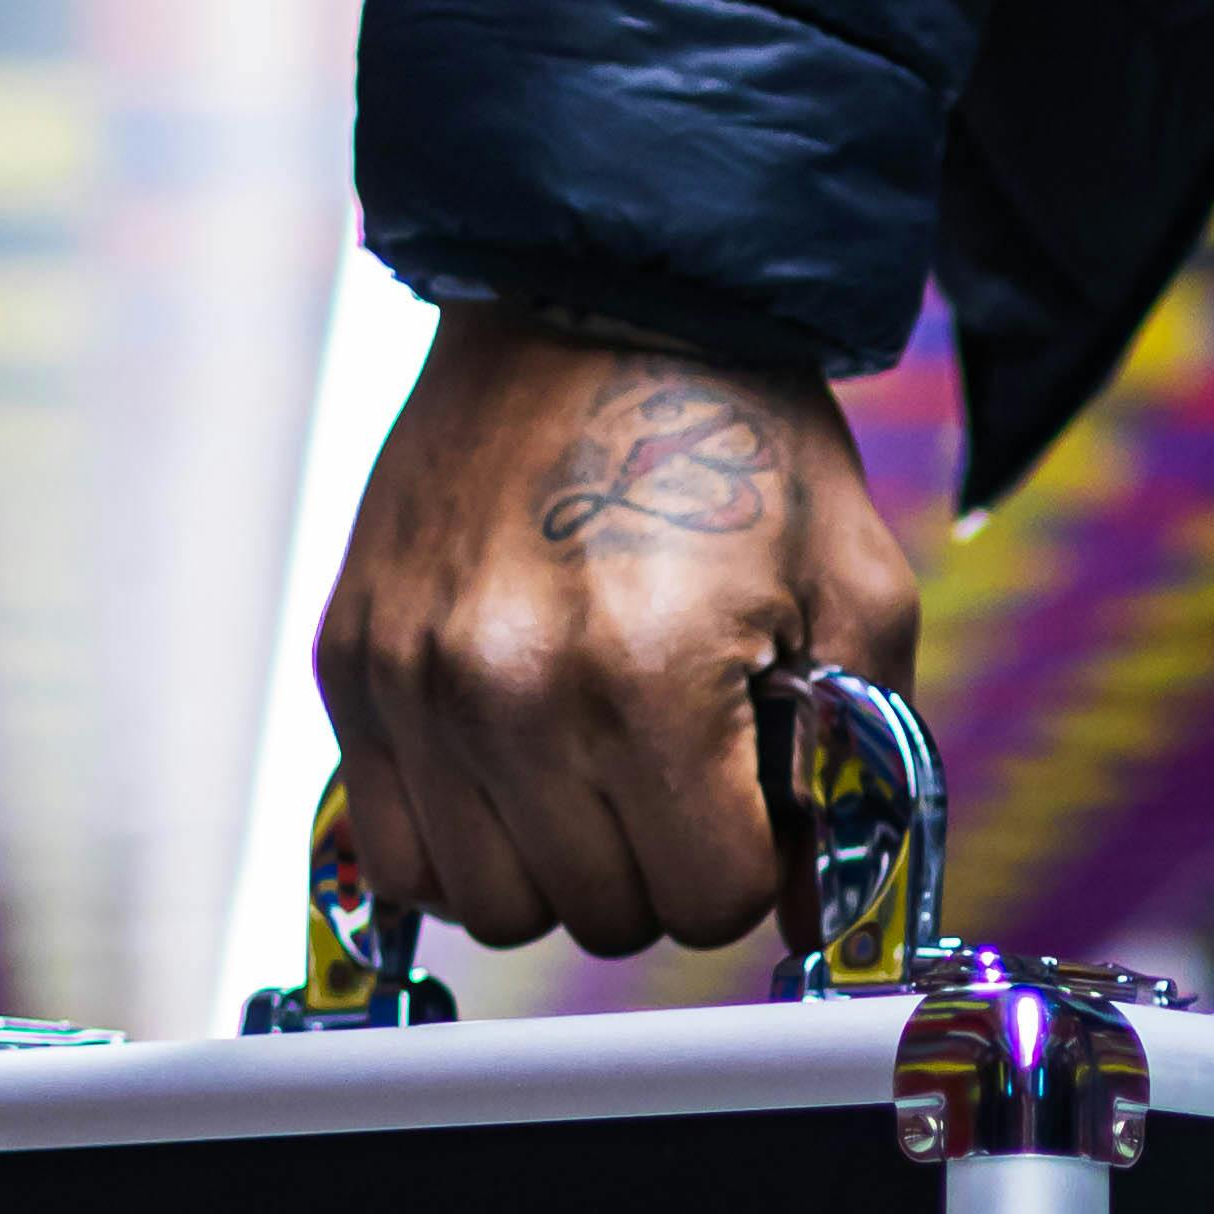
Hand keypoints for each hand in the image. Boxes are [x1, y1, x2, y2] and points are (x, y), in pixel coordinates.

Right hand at [314, 310, 920, 952]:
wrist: (589, 294)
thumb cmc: (736, 439)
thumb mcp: (854, 591)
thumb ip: (859, 768)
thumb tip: (816, 919)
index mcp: (650, 681)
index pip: (708, 900)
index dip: (750, 857)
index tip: (747, 786)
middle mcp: (513, 695)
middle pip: (605, 915)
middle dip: (662, 860)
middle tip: (677, 765)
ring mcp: (415, 686)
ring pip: (497, 906)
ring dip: (560, 864)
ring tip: (592, 766)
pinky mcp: (354, 666)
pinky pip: (398, 853)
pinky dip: (462, 841)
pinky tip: (511, 772)